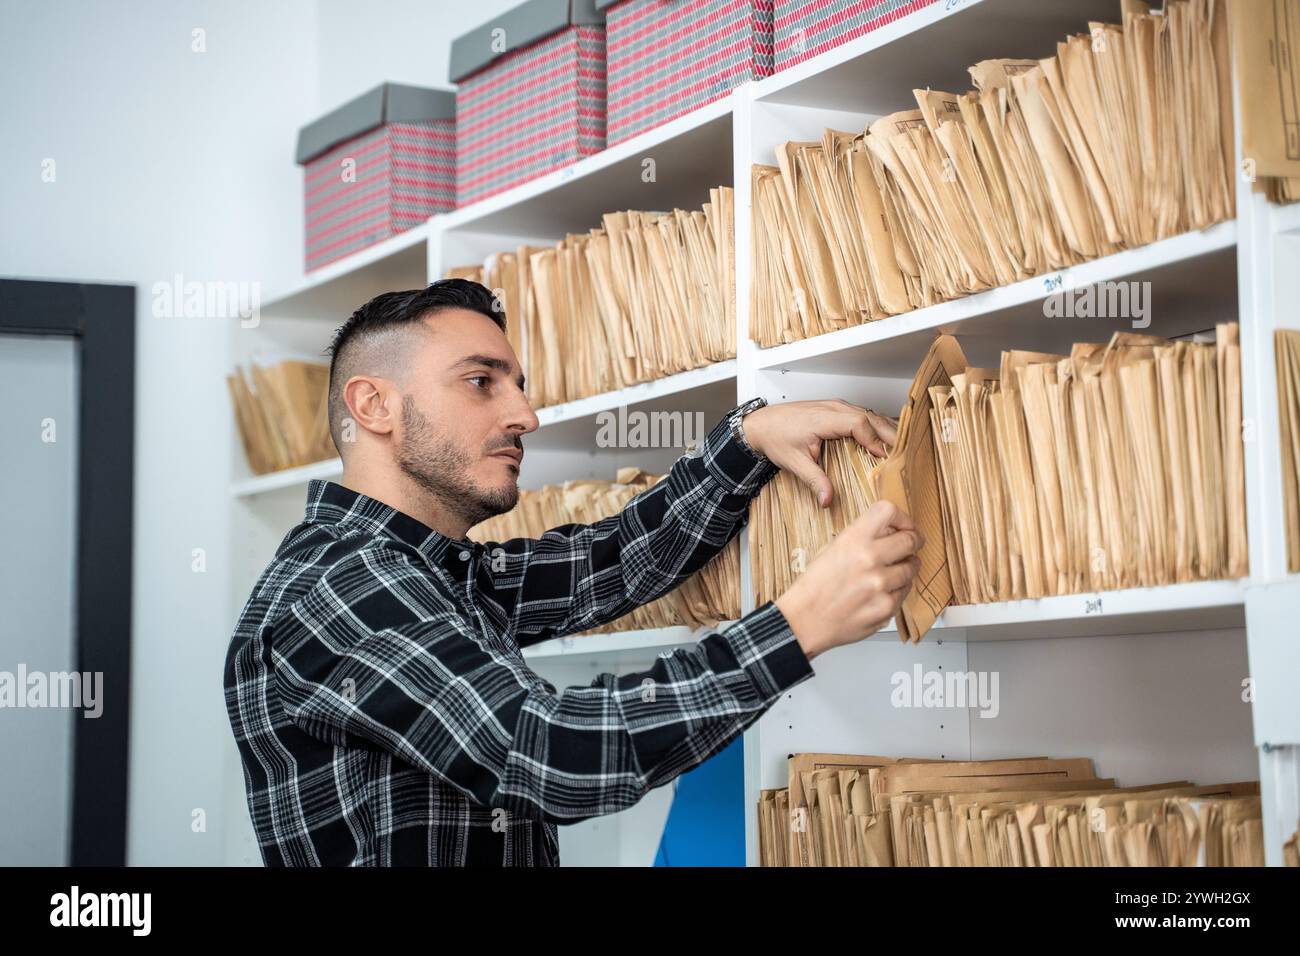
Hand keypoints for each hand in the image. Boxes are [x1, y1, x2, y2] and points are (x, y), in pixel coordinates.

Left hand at [742, 399, 898, 506]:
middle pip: (870, 417)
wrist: (761, 424)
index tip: (884, 456)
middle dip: (889, 434)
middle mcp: (834, 408)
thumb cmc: (776, 437)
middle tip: (905, 455)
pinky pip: (863, 415)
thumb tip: (828, 500)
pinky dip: (876, 426)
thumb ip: (814, 480)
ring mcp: (837, 407)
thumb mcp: (794, 463)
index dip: (874, 439)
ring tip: (902, 449)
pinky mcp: (837, 410)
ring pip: (869, 414)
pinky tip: (885, 440)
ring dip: (886, 429)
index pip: (859, 423)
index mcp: (825, 418)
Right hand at [775, 500, 921, 660]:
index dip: (901, 518)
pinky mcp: (886, 607)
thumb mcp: (830, 550)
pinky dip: (896, 592)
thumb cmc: (814, 587)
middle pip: (910, 540)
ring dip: (906, 569)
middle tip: (912, 546)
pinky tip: (880, 593)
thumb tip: (889, 532)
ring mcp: (880, 584)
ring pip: (911, 569)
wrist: (804, 620)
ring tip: (891, 573)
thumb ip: (860, 538)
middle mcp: (869, 558)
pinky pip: (904, 593)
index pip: (889, 511)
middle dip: (913, 542)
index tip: (903, 526)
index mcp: (853, 539)